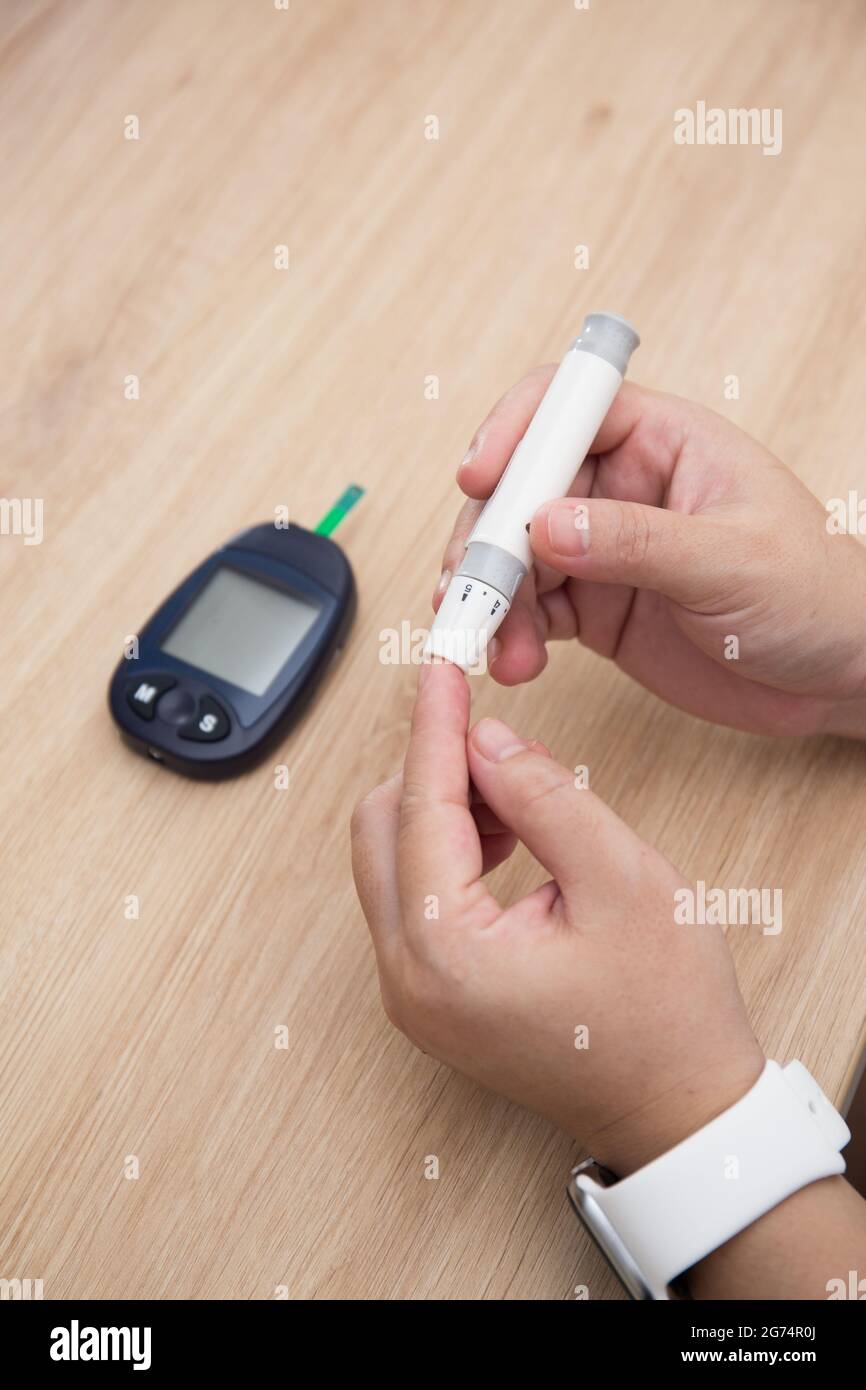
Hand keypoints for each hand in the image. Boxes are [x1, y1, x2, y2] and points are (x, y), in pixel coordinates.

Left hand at [351, 661, 764, 1174]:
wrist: (680, 1111)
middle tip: (493, 738)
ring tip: (519, 802)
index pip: (419, 808)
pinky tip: (507, 841)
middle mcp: (407, 982)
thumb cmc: (665, 1016)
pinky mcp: (431, 998)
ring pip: (390, 862)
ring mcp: (413, 996)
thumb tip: (485, 741)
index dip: (433, 727)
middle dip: (430, 771)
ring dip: (440, 811)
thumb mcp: (622, 880)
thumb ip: (547, 797)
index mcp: (445, 956)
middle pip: (379, 832)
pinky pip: (411, 900)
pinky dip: (446, 852)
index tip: (440, 669)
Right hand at [436, 375, 865, 736]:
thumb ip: (637, 541)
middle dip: (488, 537)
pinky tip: (514, 661)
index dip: (512, 432)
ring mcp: (603, 549)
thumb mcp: (732, 561)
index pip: (565, 406)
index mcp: (662, 441)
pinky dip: (510, 634)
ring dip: (492, 598)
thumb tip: (545, 525)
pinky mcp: (596, 607)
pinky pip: (531, 611)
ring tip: (494, 645)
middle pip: (521, 487)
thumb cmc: (814, 593)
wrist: (839, 674)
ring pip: (515, 556)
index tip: (478, 479)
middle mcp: (622, 487)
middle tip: (472, 589)